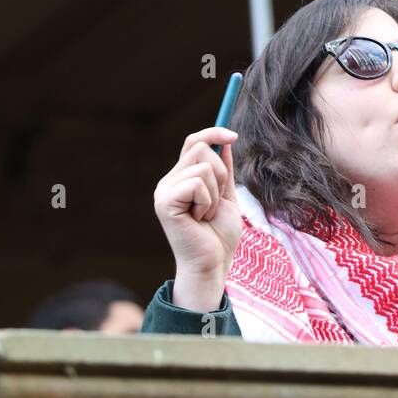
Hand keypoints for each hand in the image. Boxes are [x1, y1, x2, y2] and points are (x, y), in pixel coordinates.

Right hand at [153, 126, 243, 279]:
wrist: (213, 264)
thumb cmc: (219, 236)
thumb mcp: (227, 196)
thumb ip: (224, 170)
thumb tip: (224, 141)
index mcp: (181, 179)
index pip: (193, 141)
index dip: (213, 132)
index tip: (233, 135)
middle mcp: (168, 182)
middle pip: (200, 147)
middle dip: (220, 173)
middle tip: (216, 201)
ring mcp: (164, 191)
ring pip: (203, 166)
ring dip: (215, 193)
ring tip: (207, 214)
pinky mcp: (164, 202)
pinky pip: (196, 183)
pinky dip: (207, 202)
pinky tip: (200, 219)